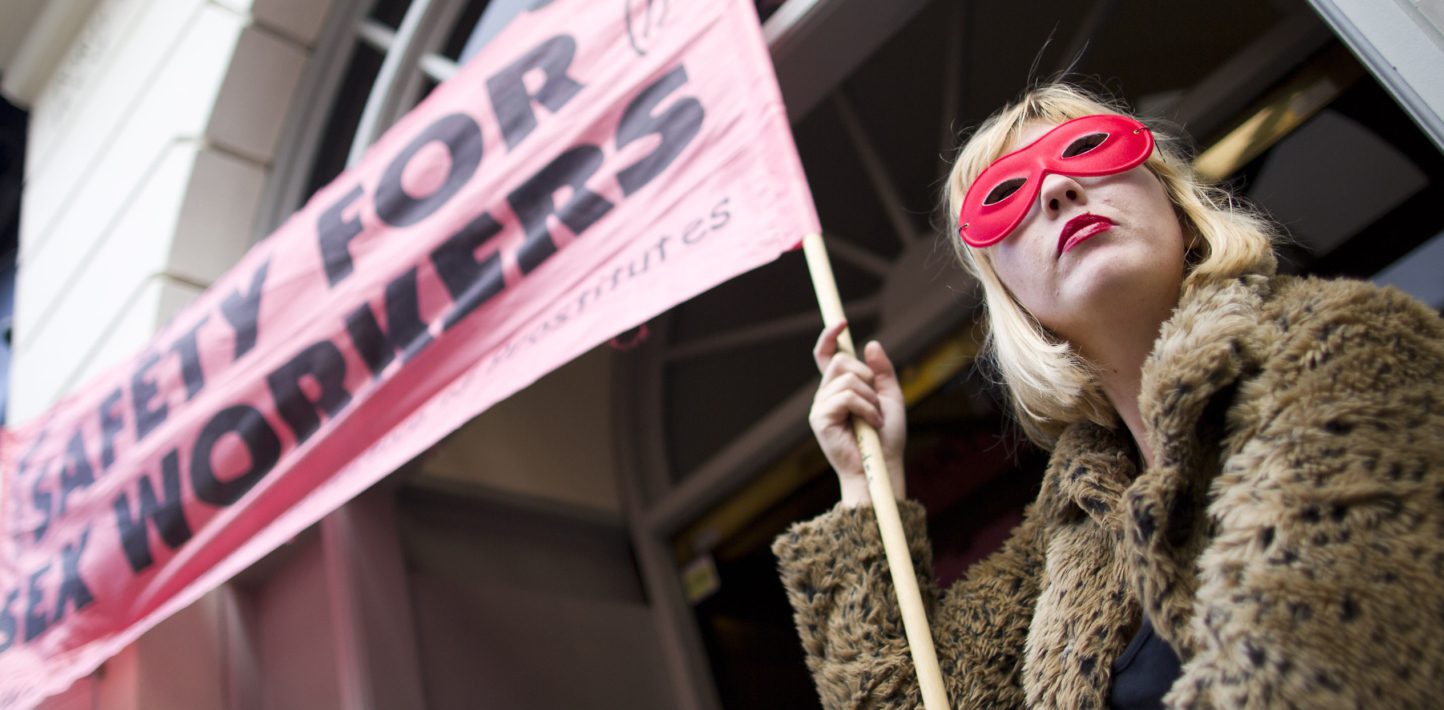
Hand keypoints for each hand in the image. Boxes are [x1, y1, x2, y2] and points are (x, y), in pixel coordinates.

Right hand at [808, 321, 906, 506]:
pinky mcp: (820, 419)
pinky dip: (866, 408)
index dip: (830, 337)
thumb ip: (881, 371)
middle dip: (866, 377)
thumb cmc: (886, 438)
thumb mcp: (890, 397)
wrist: (882, 466)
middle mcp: (825, 395)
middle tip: (876, 402)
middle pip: (840, 361)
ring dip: (870, 398)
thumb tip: (870, 343)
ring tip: (875, 419)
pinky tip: (871, 425)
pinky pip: (846, 396)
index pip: (827, 355)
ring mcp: (820, 407)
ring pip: (847, 378)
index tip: (841, 322)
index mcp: (839, 388)